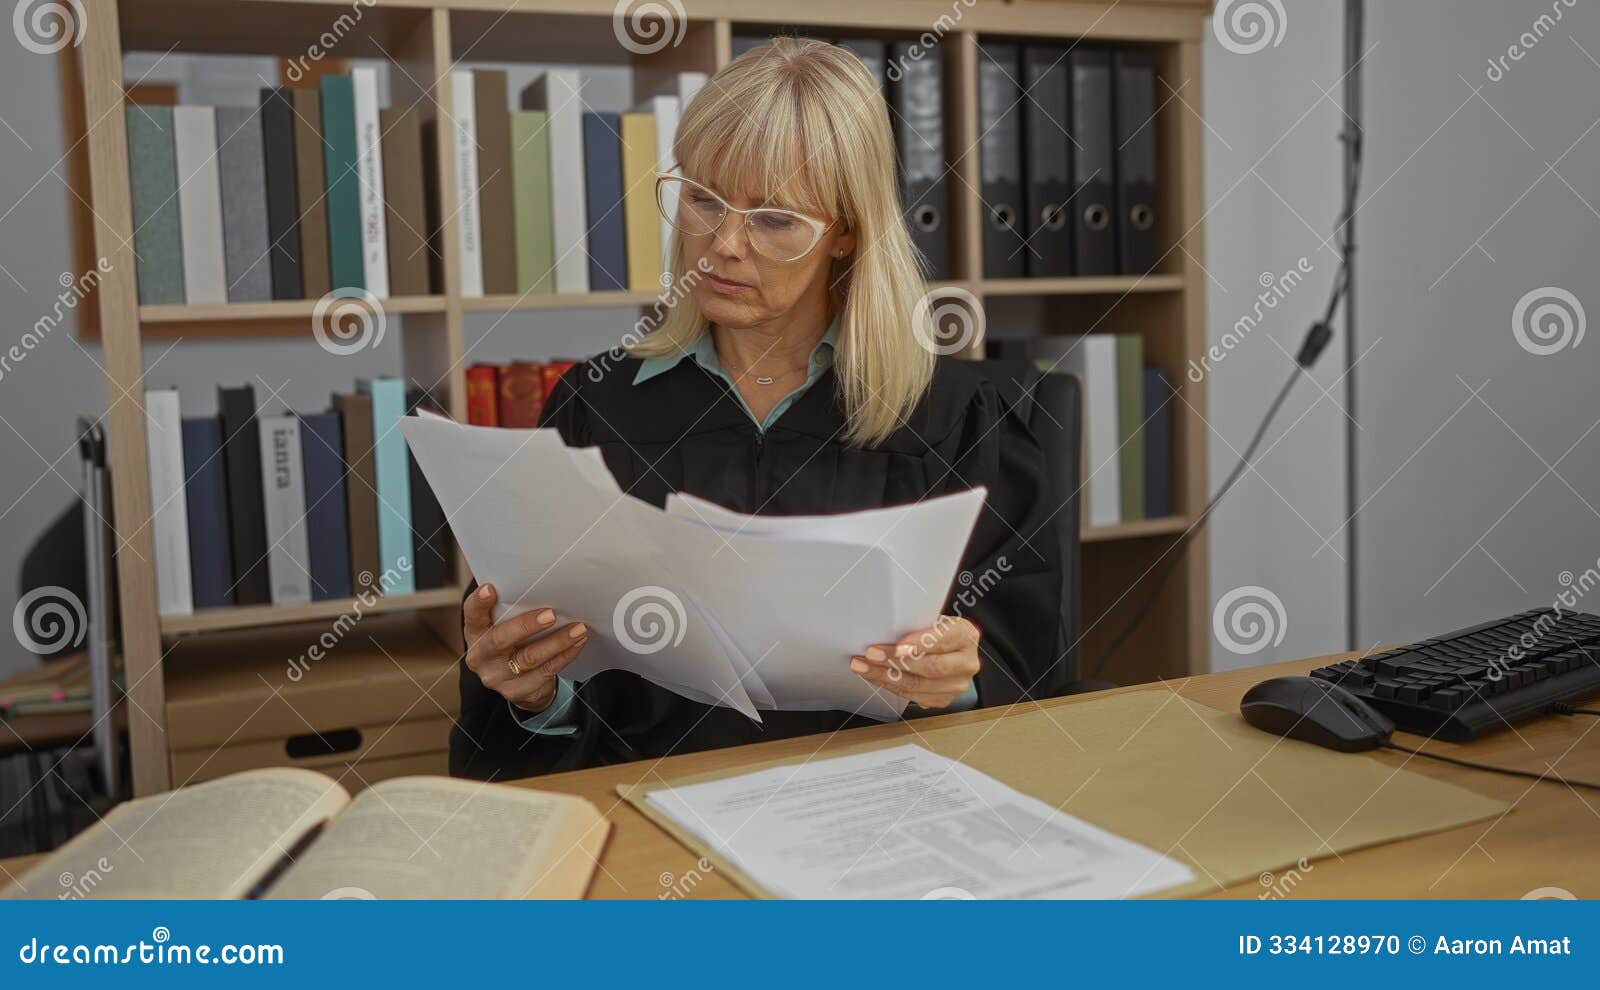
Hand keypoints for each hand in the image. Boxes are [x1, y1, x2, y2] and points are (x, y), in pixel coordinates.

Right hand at [462, 584, 589, 713]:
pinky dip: (565, 656)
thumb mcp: (506, 625)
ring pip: (529, 658)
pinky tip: (578, 644)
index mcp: (475, 632)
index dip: (479, 602)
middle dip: (526, 625)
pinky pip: (545, 672)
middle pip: (500, 640)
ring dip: (557, 642)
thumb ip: (514, 610)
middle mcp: (480, 656)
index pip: (472, 615)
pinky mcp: (515, 692)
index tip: (491, 588)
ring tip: (578, 628)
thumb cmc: (514, 641)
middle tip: (551, 614)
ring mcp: (496, 677)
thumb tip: (545, 587)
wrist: (517, 681)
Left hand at [850, 616, 980, 708]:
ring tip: (863, 666)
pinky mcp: (943, 699)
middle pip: (930, 667)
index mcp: (966, 636)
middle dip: (895, 661)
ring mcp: (956, 685)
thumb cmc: (936, 631)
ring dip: (885, 676)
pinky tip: (874, 676)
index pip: (944, 640)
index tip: (898, 645)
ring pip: (918, 685)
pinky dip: (889, 685)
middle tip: (871, 654)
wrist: (949, 649)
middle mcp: (966, 663)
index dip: (920, 643)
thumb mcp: (932, 618)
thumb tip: (884, 629)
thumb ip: (916, 623)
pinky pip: (912, 696)